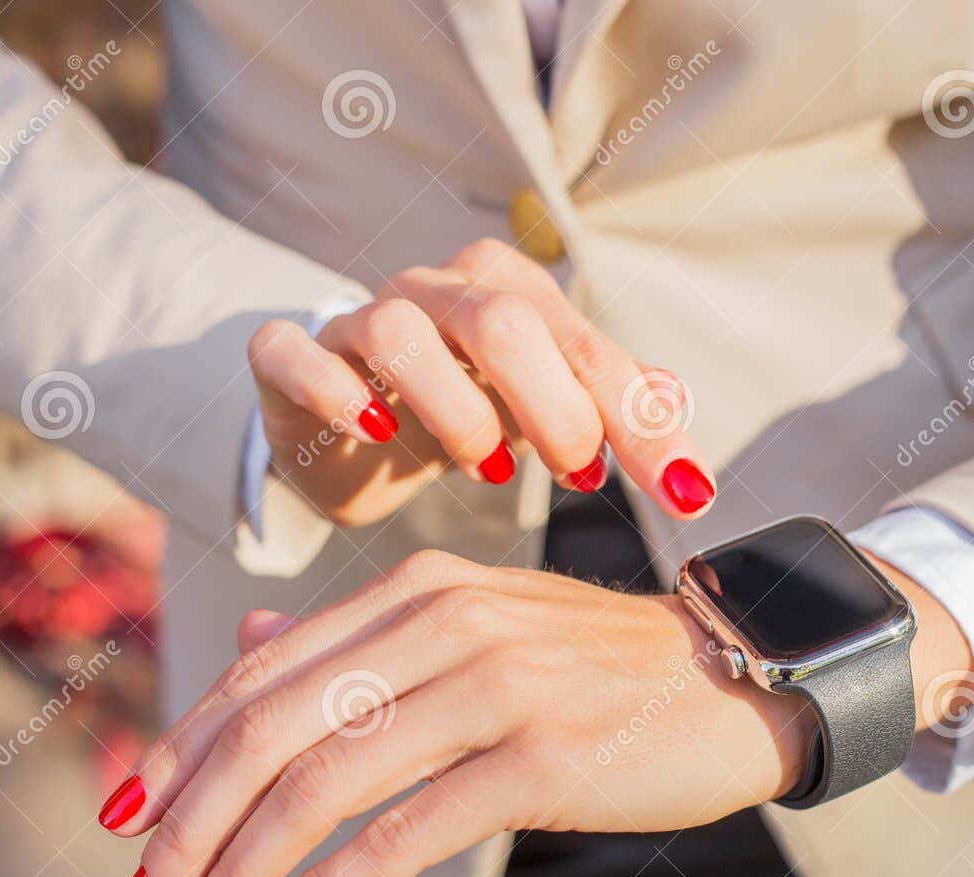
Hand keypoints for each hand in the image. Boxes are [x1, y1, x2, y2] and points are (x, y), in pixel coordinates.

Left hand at [96, 550, 973, 876]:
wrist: (733, 675)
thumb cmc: (594, 666)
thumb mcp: (475, 623)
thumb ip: (360, 635)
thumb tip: (252, 637)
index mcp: (415, 588)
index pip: (262, 673)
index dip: (182, 748)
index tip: (125, 814)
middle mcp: (441, 622)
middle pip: (273, 730)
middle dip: (190, 823)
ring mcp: (492, 683)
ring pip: (324, 783)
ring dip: (243, 866)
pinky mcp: (541, 753)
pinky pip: (408, 829)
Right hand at [247, 238, 715, 527]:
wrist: (347, 428)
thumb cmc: (459, 412)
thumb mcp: (543, 412)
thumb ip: (611, 406)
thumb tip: (677, 403)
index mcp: (505, 289)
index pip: (584, 343)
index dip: (638, 416)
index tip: (684, 490)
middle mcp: (434, 289)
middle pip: (500, 322)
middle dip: (554, 406)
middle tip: (581, 473)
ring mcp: (356, 318)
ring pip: (400, 332)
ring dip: (455, 409)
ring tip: (488, 467)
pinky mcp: (289, 357)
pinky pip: (296, 353)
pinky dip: (334, 391)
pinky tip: (371, 432)